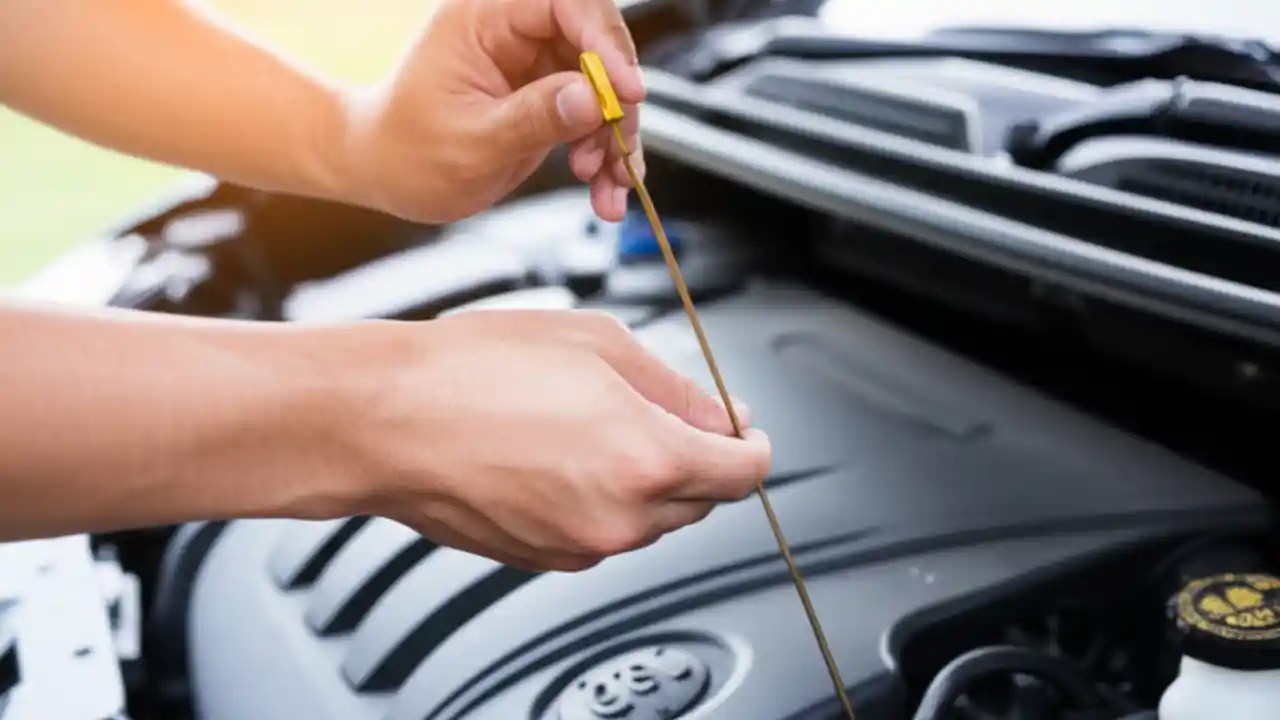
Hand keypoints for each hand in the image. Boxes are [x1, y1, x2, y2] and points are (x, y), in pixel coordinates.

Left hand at [341, 0, 645, 223]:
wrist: (387, 173)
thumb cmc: (409, 152)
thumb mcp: (472, 142)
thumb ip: (534, 118)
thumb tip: (593, 98)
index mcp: (485, 17)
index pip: (564, 4)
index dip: (604, 42)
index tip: (624, 92)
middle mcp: (516, 32)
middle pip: (597, 44)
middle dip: (617, 101)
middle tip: (619, 151)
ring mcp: (535, 65)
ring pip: (605, 86)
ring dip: (617, 138)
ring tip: (610, 186)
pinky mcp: (549, 97)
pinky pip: (595, 116)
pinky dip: (607, 154)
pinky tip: (606, 190)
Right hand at [351, 311, 771, 571]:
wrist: (386, 421)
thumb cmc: (474, 371)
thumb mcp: (596, 343)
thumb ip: (674, 386)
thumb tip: (720, 413)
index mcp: (649, 458)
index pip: (744, 473)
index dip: (753, 447)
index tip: (747, 433)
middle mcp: (622, 517)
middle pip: (703, 500)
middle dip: (697, 457)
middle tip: (661, 411)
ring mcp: (582, 546)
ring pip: (650, 519)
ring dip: (646, 478)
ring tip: (590, 424)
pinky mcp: (545, 559)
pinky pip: (601, 532)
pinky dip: (601, 499)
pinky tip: (558, 454)